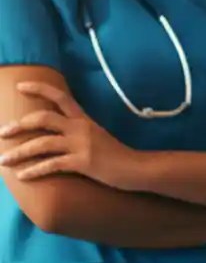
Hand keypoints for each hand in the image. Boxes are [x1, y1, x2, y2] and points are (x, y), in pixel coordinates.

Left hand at [0, 83, 138, 188]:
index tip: (20, 86)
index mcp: (84, 119)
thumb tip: (56, 134)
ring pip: (42, 144)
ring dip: (19, 152)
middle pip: (44, 119)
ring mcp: (81, 145)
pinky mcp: (82, 162)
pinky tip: (22, 176)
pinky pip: (51, 165)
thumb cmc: (115, 154)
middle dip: (19, 125)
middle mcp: (81, 128)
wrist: (135, 168)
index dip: (40, 89)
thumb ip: (78, 132)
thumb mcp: (96, 136)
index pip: (61, 97)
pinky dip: (34, 170)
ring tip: (3, 160)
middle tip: (2, 132)